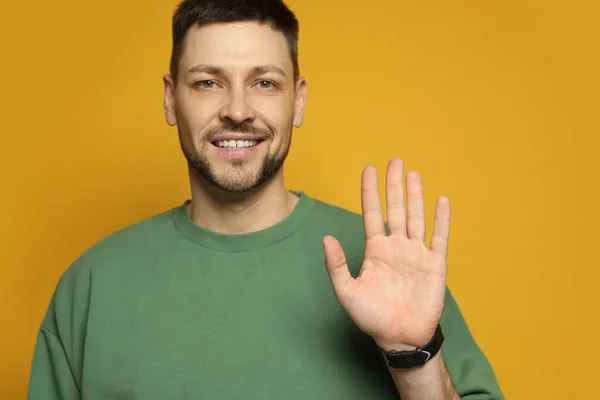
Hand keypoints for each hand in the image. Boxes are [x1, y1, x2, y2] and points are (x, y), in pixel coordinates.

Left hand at [323, 158, 450, 349]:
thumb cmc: (373, 317)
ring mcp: (417, 254)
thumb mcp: (347, 292)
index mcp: (376, 250)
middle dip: (394, 185)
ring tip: (413, 173)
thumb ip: (337, 265)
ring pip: (416, 217)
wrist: (400, 338)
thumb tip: (326, 238)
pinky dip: (441, 219)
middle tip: (394, 160)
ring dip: (415, 196)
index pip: (372, 214)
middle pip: (395, 209)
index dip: (370, 192)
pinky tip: (441, 201)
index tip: (368, 169)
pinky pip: (438, 237)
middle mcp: (396, 247)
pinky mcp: (435, 264)